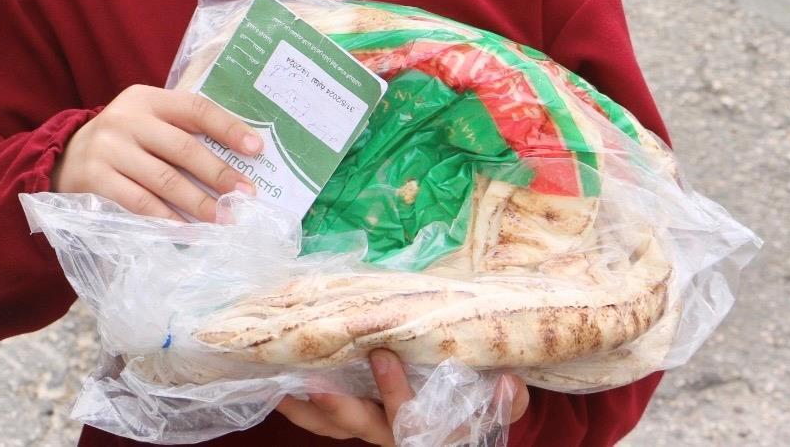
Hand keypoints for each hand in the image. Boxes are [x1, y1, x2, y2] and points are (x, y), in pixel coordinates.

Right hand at [52, 85, 260, 220]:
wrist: (62, 157)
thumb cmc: (123, 141)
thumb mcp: (147, 121)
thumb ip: (182, 130)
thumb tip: (240, 156)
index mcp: (147, 99)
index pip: (196, 108)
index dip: (228, 128)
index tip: (256, 149)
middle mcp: (127, 119)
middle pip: (183, 148)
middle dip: (219, 175)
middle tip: (246, 196)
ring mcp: (108, 149)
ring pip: (164, 180)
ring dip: (198, 203)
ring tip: (222, 219)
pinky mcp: (94, 179)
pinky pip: (138, 203)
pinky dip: (165, 218)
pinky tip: (186, 230)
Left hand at [276, 350, 529, 444]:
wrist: (467, 421)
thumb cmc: (484, 401)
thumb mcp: (503, 402)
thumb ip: (507, 398)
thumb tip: (509, 382)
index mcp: (430, 428)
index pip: (410, 417)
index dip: (393, 390)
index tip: (381, 355)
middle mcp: (396, 433)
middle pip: (364, 427)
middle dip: (340, 408)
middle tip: (316, 384)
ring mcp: (373, 428)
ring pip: (336, 428)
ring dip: (308, 409)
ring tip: (282, 386)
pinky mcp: (355, 420)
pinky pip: (324, 422)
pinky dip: (302, 407)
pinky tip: (281, 385)